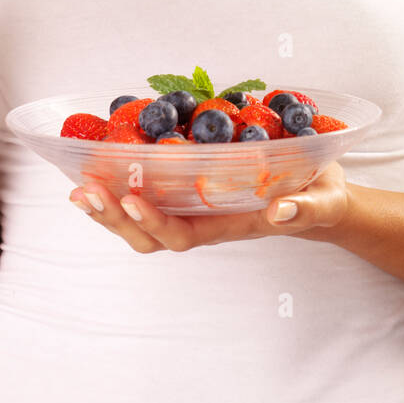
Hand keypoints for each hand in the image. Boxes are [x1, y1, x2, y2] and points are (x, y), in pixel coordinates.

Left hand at [69, 160, 350, 252]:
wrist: (322, 198)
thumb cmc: (320, 199)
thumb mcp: (321, 201)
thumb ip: (304, 209)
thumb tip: (279, 212)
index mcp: (230, 225)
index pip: (182, 234)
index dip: (152, 221)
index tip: (130, 199)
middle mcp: (206, 221)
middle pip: (149, 235)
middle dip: (115, 218)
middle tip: (86, 192)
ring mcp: (196, 209)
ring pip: (142, 222)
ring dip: (109, 207)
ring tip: (81, 187)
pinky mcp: (193, 191)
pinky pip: (151, 197)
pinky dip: (122, 186)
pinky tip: (104, 166)